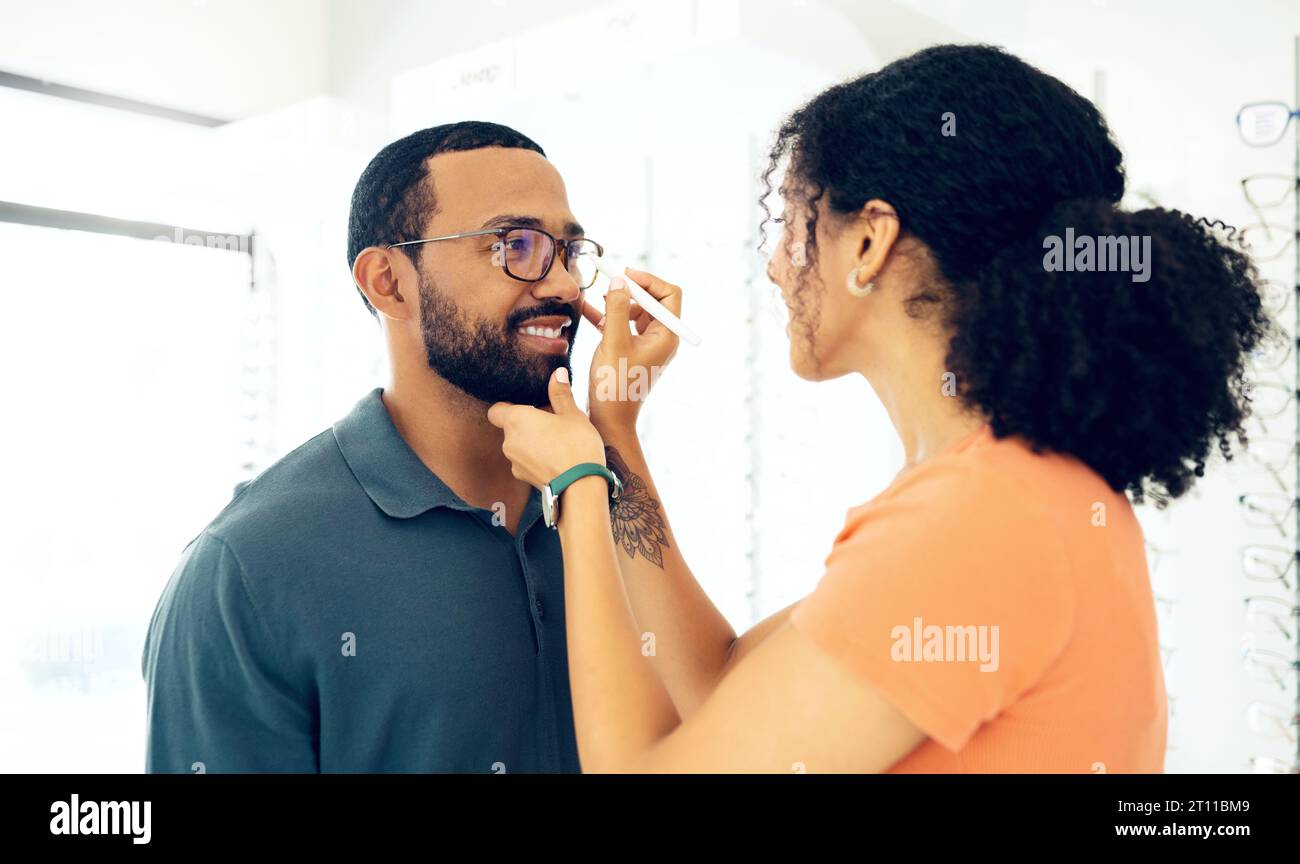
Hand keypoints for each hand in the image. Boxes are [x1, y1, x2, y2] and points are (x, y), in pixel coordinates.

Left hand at [486, 367, 606, 489]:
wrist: (581, 487)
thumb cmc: (576, 446)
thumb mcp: (573, 415)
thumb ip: (561, 394)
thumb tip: (558, 373)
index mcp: (516, 420)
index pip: (496, 410)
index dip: (509, 407)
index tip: (529, 407)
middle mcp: (508, 441)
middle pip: (511, 428)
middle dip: (528, 425)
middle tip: (552, 422)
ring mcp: (514, 463)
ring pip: (518, 446)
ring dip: (532, 442)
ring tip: (558, 442)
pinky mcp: (524, 479)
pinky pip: (526, 462)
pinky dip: (537, 459)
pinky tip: (558, 459)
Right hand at [580, 268, 681, 433]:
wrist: (609, 419)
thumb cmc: (615, 385)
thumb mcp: (614, 341)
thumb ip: (617, 308)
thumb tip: (619, 280)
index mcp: (666, 336)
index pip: (669, 294)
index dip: (648, 280)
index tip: (624, 276)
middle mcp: (662, 339)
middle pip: (653, 301)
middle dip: (631, 291)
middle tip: (609, 284)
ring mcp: (648, 346)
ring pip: (637, 312)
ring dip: (618, 304)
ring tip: (597, 302)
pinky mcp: (633, 352)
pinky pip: (624, 327)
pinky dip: (609, 318)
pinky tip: (588, 311)